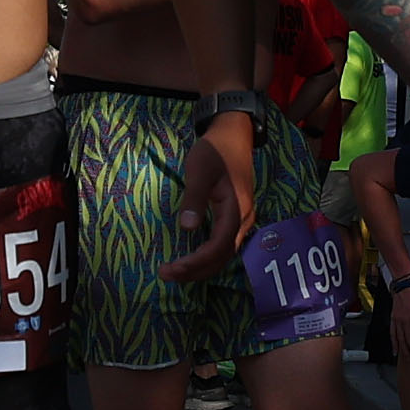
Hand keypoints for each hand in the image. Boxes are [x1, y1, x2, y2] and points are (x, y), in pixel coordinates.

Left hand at [159, 110, 254, 281]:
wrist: (234, 135)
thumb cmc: (215, 150)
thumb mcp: (199, 171)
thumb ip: (194, 199)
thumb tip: (187, 228)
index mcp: (235, 210)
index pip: (217, 248)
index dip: (195, 264)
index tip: (171, 269)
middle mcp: (243, 220)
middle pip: (222, 257)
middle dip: (195, 271)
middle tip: (166, 274)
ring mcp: (243, 219)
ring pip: (225, 253)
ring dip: (201, 266)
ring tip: (176, 271)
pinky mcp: (237, 216)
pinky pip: (224, 244)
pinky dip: (208, 256)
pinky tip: (191, 258)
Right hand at [389, 275, 409, 368]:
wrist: (406, 282)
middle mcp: (407, 321)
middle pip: (409, 342)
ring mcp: (399, 320)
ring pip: (401, 340)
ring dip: (405, 351)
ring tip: (409, 358)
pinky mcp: (394, 318)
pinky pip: (393, 333)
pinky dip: (394, 343)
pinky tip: (396, 351)